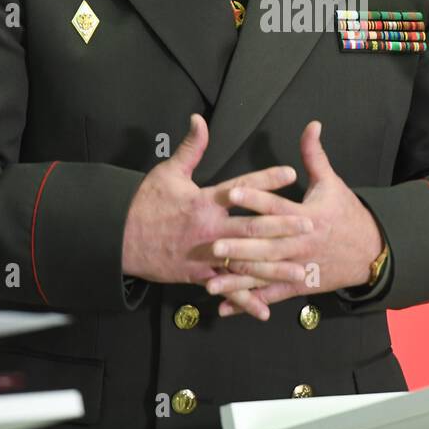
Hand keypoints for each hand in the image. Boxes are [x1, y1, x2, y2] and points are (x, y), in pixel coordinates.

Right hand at [121, 114, 308, 319]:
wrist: (119, 238)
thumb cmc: (145, 203)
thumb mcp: (168, 171)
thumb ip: (191, 147)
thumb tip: (199, 119)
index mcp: (205, 201)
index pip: (241, 187)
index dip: (267, 179)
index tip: (291, 173)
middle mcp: (210, 229)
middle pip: (252, 226)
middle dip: (283, 226)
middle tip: (309, 225)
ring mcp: (205, 255)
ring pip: (245, 261)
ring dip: (274, 268)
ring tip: (300, 271)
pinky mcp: (199, 276)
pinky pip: (226, 288)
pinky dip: (245, 300)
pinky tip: (265, 309)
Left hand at [209, 120, 383, 315]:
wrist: (371, 251)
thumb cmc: (346, 213)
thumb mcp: (332, 183)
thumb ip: (314, 155)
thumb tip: (311, 125)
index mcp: (308, 216)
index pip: (277, 206)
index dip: (255, 197)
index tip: (232, 191)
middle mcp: (301, 244)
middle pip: (267, 246)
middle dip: (240, 246)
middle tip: (213, 244)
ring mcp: (299, 268)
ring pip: (266, 275)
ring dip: (238, 279)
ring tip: (211, 281)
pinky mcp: (299, 286)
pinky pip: (271, 295)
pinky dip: (249, 302)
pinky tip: (225, 306)